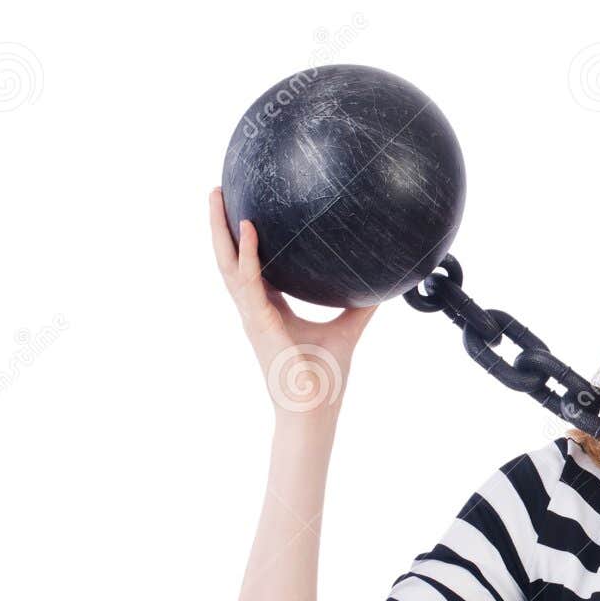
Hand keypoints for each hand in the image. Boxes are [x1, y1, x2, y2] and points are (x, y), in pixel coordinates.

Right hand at [208, 186, 377, 421]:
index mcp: (270, 310)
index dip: (243, 241)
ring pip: (227, 264)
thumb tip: (382, 285)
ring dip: (219, 230)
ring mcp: (252, 316)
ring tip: (216, 196)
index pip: (251, 267)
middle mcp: (255, 310)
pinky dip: (246, 254)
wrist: (315, 409)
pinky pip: (248, 281)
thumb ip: (360, 307)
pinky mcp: (258, 323)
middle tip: (217, 190)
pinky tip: (247, 227)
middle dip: (219, 225)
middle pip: (229, 259)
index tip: (242, 211)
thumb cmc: (326, 378)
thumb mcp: (347, 332)